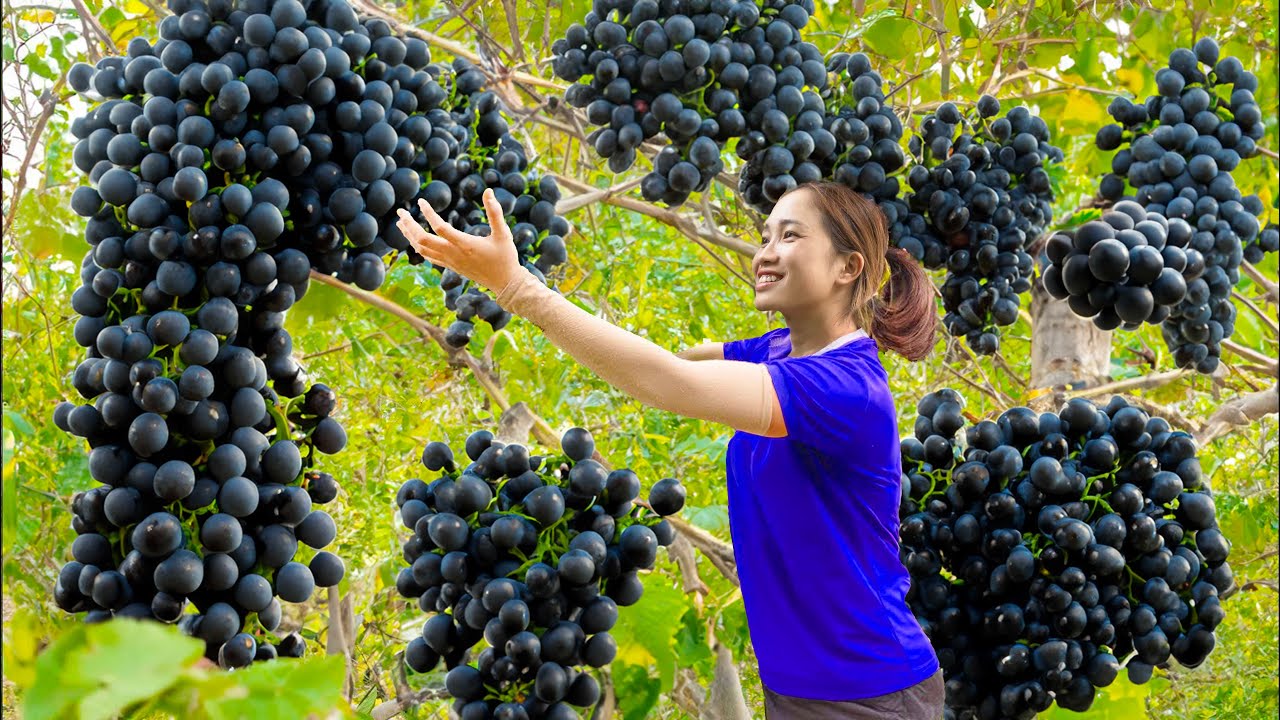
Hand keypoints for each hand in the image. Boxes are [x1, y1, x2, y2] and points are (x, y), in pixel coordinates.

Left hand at [395, 188, 522, 292]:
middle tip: (401, 212)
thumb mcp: (503, 233)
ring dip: (409, 236)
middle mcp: (454, 254)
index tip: (421, 201)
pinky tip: (414, 239)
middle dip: (409, 225)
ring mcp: (450, 262)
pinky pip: (428, 257)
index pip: (440, 228)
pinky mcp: (450, 266)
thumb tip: (488, 191)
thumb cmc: (505, 257)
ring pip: (421, 250)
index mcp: (465, 245)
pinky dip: (418, 247)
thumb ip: (495, 212)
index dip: (428, 213)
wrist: (504, 282)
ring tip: (401, 223)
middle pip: (422, 240)